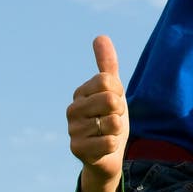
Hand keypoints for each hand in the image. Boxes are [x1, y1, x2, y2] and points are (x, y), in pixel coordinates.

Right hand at [66, 35, 127, 182]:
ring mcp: (72, 130)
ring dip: (117, 131)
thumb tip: (100, 36)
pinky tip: (104, 147)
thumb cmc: (110, 118)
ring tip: (108, 134)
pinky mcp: (76, 150)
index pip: (109, 81)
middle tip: (112, 119)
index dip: (119, 93)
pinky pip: (109, 142)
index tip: (115, 102)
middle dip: (120, 113)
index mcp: (80, 92)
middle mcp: (72, 109)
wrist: (107, 155)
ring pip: (113, 122)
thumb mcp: (113, 90)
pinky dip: (113, 145)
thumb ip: (107, 65)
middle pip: (111, 100)